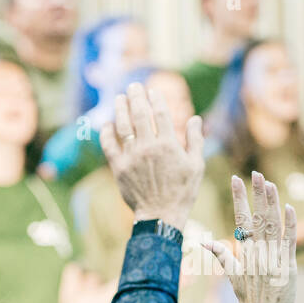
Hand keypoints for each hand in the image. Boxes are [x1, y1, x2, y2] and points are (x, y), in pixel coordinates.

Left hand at [101, 83, 204, 230]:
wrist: (161, 215)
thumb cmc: (182, 192)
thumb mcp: (196, 166)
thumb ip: (195, 140)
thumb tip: (195, 118)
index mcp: (169, 145)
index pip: (161, 113)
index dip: (156, 99)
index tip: (153, 91)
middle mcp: (149, 146)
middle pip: (140, 114)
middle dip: (136, 96)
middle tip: (134, 87)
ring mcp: (132, 156)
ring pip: (123, 125)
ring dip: (120, 108)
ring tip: (120, 98)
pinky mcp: (118, 167)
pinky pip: (108, 145)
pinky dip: (106, 132)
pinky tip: (107, 124)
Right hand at [202, 171, 296, 302]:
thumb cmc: (249, 301)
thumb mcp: (232, 277)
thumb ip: (221, 255)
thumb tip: (204, 240)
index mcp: (244, 253)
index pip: (240, 219)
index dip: (239, 197)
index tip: (236, 179)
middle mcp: (257, 253)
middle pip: (257, 217)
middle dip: (257, 193)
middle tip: (256, 173)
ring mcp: (273, 259)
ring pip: (273, 225)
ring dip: (272, 203)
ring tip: (270, 183)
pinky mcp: (288, 266)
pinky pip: (289, 241)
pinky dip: (290, 224)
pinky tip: (289, 207)